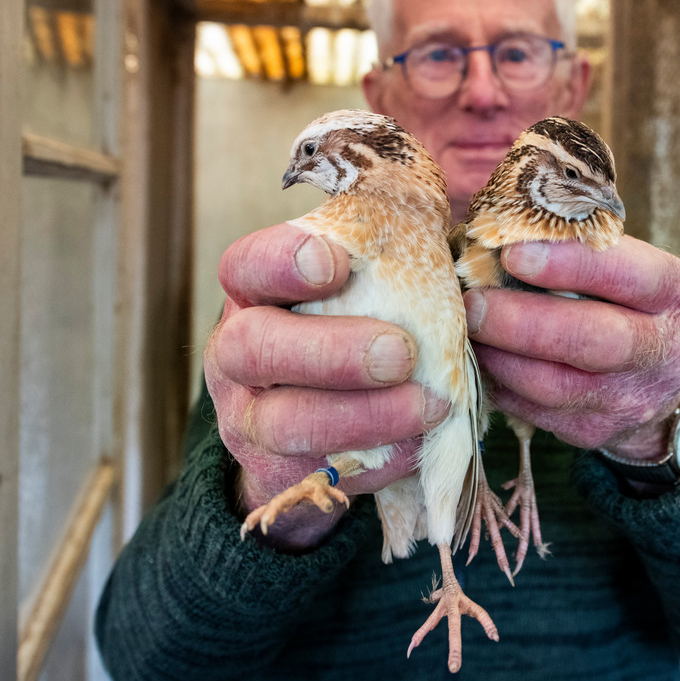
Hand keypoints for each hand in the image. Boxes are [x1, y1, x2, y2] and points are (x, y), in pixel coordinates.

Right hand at [204, 223, 449, 549]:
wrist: (312, 424)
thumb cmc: (353, 325)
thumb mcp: (361, 280)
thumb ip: (387, 245)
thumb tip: (443, 205)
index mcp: (254, 293)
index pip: (247, 266)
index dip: (282, 262)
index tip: (335, 262)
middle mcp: (236, 354)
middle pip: (255, 348)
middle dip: (331, 352)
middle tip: (399, 353)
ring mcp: (249, 420)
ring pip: (286, 424)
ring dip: (364, 416)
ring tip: (429, 406)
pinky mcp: (275, 474)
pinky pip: (319, 475)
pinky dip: (377, 461)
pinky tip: (421, 445)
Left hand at [462, 235, 679, 461]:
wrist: (661, 384)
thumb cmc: (628, 304)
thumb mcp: (630, 269)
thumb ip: (580, 249)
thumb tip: (499, 230)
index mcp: (674, 292)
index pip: (626, 274)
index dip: (569, 264)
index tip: (513, 253)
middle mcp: (661, 349)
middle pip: (590, 340)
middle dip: (522, 322)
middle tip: (474, 303)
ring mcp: (630, 398)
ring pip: (555, 386)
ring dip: (500, 357)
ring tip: (468, 328)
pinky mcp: (595, 432)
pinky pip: (535, 411)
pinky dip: (500, 383)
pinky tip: (482, 357)